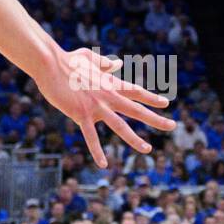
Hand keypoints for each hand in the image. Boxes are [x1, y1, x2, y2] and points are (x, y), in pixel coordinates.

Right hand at [33, 46, 175, 167]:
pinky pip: (91, 137)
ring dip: (135, 139)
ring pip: (120, 126)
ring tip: (148, 149)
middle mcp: (108, 96)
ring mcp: (96, 107)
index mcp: (111, 84)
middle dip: (156, 119)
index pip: (136, 92)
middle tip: (173, 126)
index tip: (166, 103)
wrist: (49, 63)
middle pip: (137, 109)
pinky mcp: (81, 114)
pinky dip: (97, 151)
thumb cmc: (67, 60)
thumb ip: (105, 63)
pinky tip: (104, 165)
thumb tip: (117, 63)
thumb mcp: (89, 58)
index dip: (151, 98)